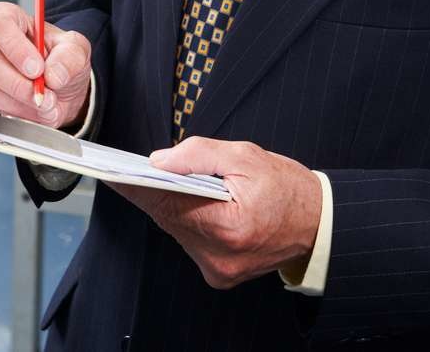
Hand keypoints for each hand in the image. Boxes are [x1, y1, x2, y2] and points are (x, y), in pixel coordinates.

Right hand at [0, 1, 90, 128]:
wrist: (52, 85)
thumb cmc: (57, 59)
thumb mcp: (74, 50)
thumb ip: (69, 57)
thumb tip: (54, 74)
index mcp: (3, 15)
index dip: (16, 49)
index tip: (37, 70)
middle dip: (20, 85)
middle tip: (45, 96)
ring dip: (18, 102)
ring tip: (43, 105)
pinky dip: (11, 113)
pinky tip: (29, 110)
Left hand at [110, 137, 322, 289]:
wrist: (319, 224)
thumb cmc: (286, 187)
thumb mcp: (246, 156)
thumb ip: (199, 155)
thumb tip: (159, 161)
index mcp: (227, 225)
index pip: (166, 201)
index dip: (136, 184)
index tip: (111, 171)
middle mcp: (218, 255)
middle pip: (167, 216)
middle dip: (153, 190)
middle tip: (135, 167)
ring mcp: (218, 269)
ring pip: (175, 229)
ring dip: (171, 205)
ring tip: (168, 181)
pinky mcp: (218, 274)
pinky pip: (189, 241)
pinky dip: (186, 220)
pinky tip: (192, 203)